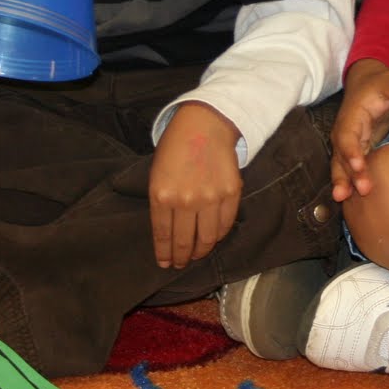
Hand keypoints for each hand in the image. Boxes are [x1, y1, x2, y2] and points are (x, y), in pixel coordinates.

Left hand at [150, 102, 242, 269]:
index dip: (164, 254)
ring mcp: (210, 197)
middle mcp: (186, 200)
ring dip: (200, 251)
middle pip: (184, 241)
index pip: (163, 235)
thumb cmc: (176, 147)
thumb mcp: (157, 174)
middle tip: (180, 264)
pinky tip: (212, 238)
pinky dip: (218, 235)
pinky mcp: (231, 193)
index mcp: (162, 195)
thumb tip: (167, 235)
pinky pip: (225, 224)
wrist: (205, 124)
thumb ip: (161, 204)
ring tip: (196, 255)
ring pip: (207, 238)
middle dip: (181, 257)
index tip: (165, 264)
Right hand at [330, 58, 388, 202]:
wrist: (367, 85)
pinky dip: (349, 182)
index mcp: (350, 117)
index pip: (348, 136)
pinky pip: (349, 169)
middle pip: (342, 155)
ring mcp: (347, 144)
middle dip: (348, 174)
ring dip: (343, 182)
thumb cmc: (379, 84)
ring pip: (341, 165)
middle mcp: (344, 133)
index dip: (352, 151)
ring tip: (343, 200)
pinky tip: (352, 200)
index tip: (360, 165)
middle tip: (360, 190)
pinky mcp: (355, 151)